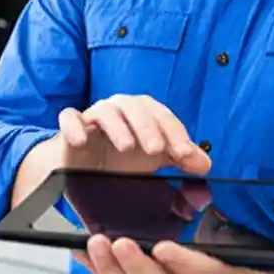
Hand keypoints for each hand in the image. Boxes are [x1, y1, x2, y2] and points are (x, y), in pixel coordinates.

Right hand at [57, 94, 209, 175]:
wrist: (85, 166)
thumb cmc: (122, 158)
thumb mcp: (154, 159)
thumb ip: (179, 158)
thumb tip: (204, 163)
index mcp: (142, 113)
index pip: (162, 116)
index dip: (175, 134)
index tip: (185, 156)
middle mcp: (119, 109)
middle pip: (135, 107)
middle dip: (148, 127)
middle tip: (156, 150)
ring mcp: (93, 117)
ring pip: (105, 110)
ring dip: (118, 126)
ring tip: (126, 146)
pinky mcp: (70, 128)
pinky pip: (69, 118)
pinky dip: (74, 126)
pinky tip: (81, 140)